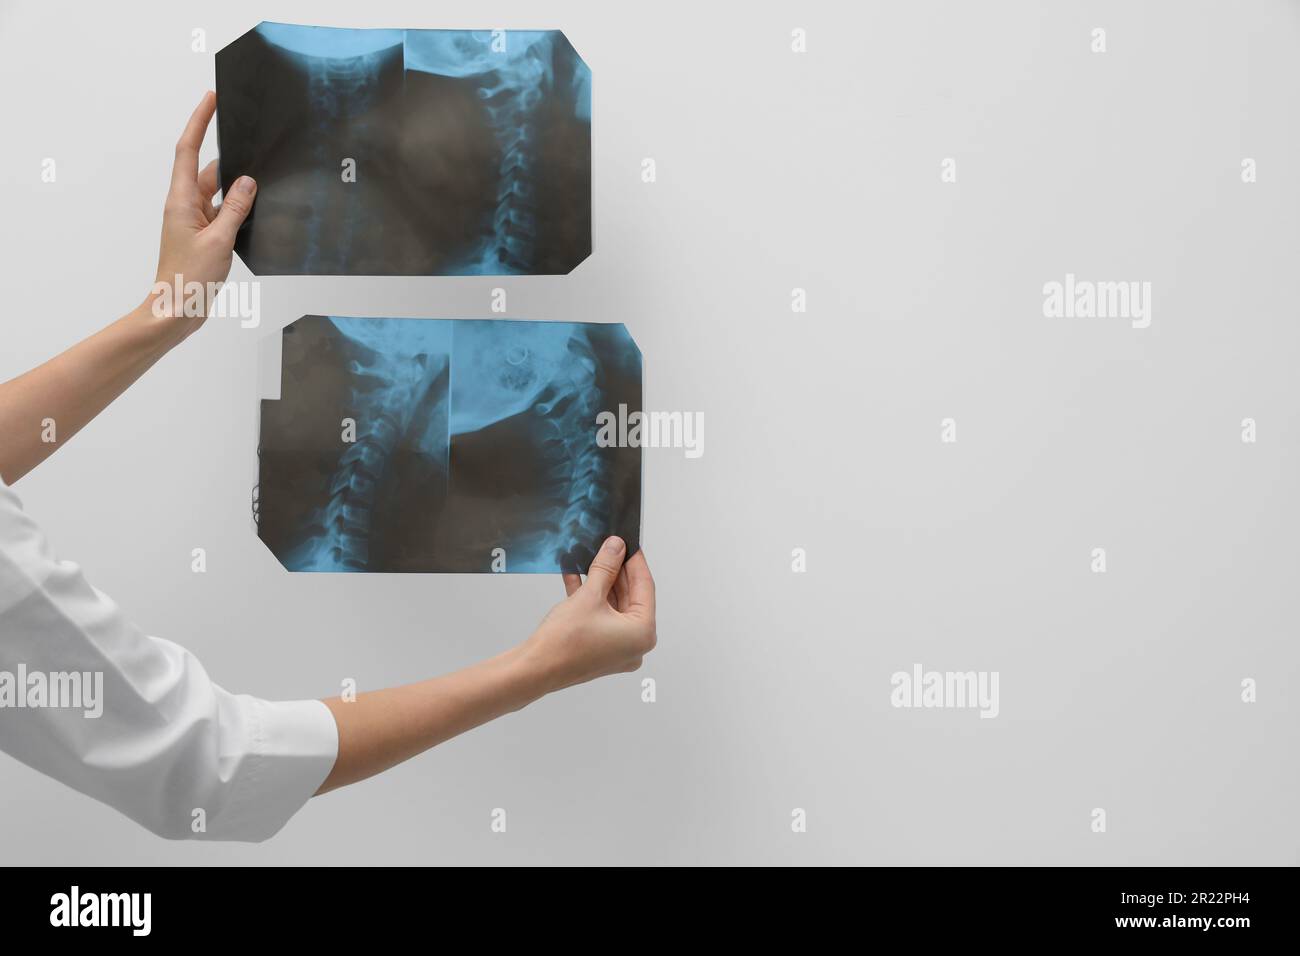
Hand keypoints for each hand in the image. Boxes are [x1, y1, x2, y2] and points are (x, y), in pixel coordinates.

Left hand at [148, 91, 256, 334]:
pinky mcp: (204, 236)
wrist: (177, 309)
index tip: (211, 99)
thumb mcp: (219, 240)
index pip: (188, 150)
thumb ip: (236, 208)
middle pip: (207, 169)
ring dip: (238, 189)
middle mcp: (185, 206)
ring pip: (219, 193)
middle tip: (253, 141)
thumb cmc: (189, 278)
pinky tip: (256, 211)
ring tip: (262, 181)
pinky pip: (224, 212)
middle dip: (229, 156)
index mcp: (181, 200)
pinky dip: (239, 209)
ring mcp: (194, 221)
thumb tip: (248, 181)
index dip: (199, 122)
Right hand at [520, 537, 657, 692]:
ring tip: (591, 558)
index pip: (645, 587)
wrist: (534, 669)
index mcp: (642, 633)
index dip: (635, 561)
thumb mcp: (589, 596)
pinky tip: (576, 577)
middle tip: (609, 547)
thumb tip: (615, 547)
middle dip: (615, 571)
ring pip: (613, 606)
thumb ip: (605, 568)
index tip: (628, 543)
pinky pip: (600, 617)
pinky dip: (591, 598)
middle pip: (629, 596)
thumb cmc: (564, 643)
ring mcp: (617, 649)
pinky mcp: (599, 649)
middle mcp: (634, 644)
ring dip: (600, 582)